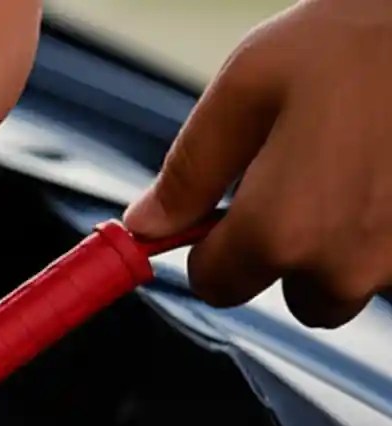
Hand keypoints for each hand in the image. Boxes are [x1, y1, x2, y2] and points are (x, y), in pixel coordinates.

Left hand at [125, 0, 391, 327]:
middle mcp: (345, 264)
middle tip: (299, 175)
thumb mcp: (248, 89)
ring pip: (346, 282)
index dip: (209, 246)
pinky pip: (389, 259)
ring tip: (351, 166)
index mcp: (281, 231)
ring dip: (339, 243)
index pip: (215, 284)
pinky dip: (383, 228)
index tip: (219, 213)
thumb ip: (189, 170)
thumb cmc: (359, 43)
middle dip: (282, 249)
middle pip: (289, 294)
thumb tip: (147, 223)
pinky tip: (383, 172)